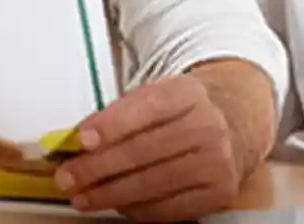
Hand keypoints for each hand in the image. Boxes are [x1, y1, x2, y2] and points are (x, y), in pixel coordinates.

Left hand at [53, 74, 242, 221]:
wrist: (234, 123)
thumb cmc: (183, 112)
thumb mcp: (158, 96)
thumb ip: (122, 113)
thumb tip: (82, 141)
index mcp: (188, 93)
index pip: (148, 106)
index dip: (112, 124)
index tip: (82, 139)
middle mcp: (208, 125)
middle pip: (145, 149)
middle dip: (99, 167)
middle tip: (68, 177)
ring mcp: (217, 161)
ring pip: (154, 182)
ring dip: (111, 193)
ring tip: (84, 197)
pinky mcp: (220, 191)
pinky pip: (170, 207)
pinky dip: (138, 209)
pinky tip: (118, 206)